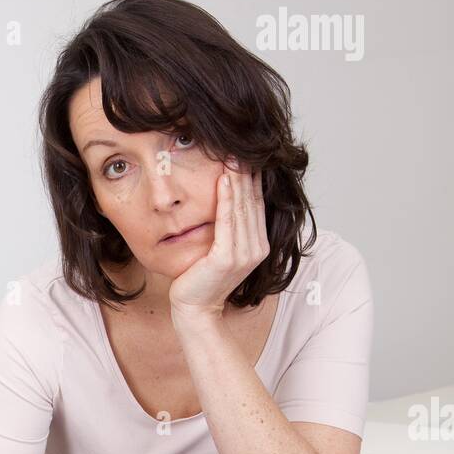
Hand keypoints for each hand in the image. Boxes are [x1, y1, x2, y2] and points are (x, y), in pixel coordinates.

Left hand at [167, 161, 268, 319]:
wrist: (195, 310)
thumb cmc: (202, 279)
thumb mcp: (221, 249)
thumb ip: (229, 228)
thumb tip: (227, 197)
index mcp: (258, 245)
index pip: (256, 203)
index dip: (252, 177)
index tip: (246, 152)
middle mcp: (256, 248)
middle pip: (252, 201)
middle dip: (246, 172)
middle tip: (240, 143)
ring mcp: (244, 254)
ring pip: (242, 208)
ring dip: (238, 178)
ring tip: (232, 154)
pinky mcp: (227, 258)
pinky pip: (228, 222)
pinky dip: (226, 199)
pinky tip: (223, 179)